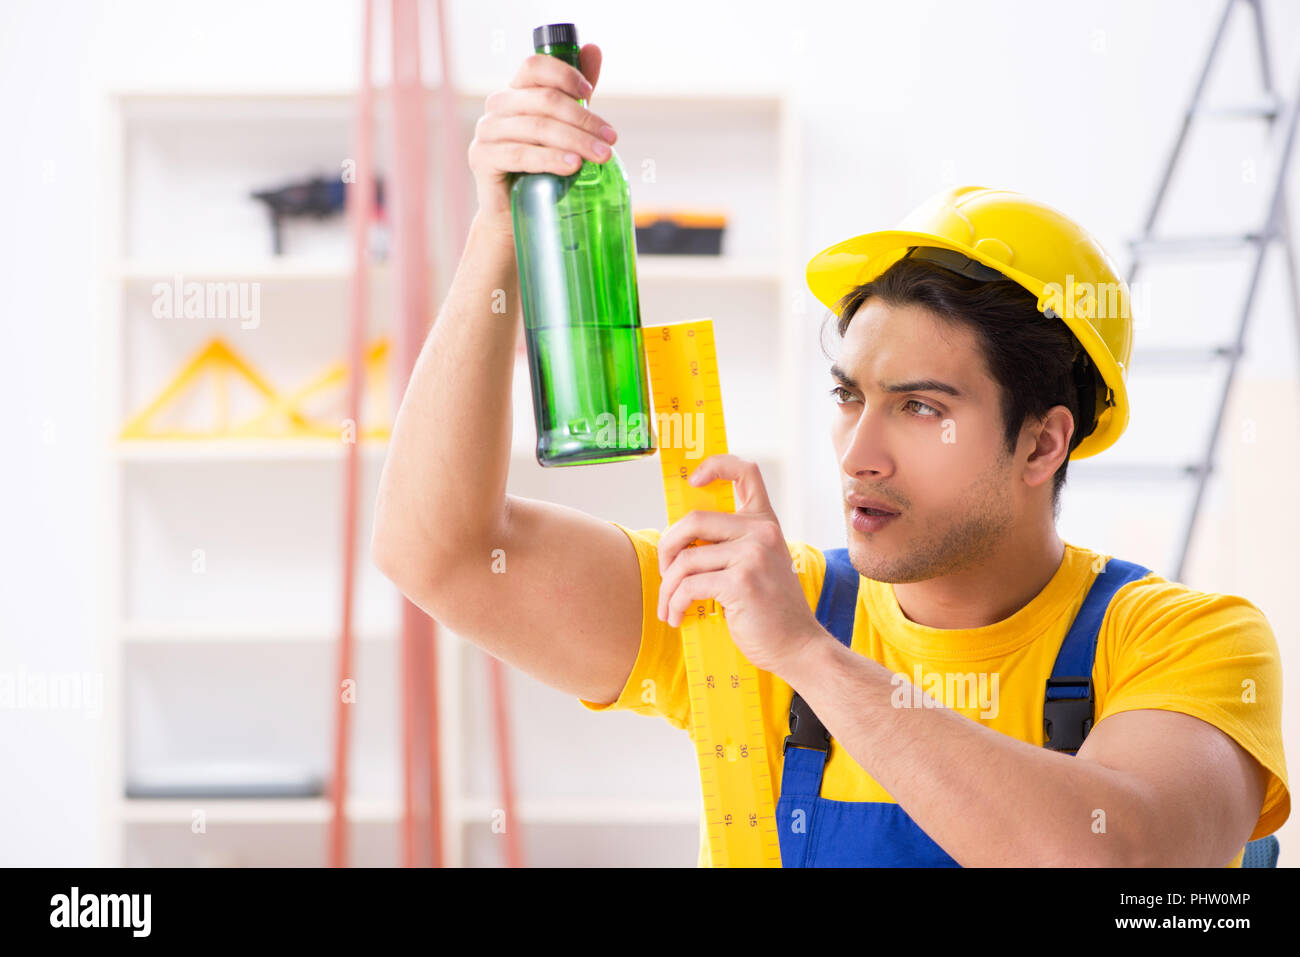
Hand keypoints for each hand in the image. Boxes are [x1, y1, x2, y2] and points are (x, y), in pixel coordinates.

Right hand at [468, 43, 618, 228]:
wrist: (513, 214)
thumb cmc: (540, 167)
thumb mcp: (562, 128)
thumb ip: (575, 94)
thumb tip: (594, 49)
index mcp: (516, 92)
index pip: (534, 66)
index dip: (564, 74)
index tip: (589, 93)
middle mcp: (498, 106)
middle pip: (543, 101)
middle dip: (583, 119)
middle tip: (610, 139)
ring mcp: (486, 132)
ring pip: (536, 128)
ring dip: (574, 140)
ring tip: (600, 156)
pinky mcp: (481, 159)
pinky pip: (519, 154)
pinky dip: (549, 159)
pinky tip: (572, 166)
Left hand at [656, 454, 826, 676]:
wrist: (798, 647)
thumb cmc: (770, 611)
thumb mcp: (758, 566)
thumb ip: (731, 547)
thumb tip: (680, 545)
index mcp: (766, 523)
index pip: (746, 472)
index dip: (716, 465)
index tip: (693, 480)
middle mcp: (761, 532)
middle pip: (694, 519)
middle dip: (667, 546)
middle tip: (665, 571)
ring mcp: (752, 555)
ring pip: (686, 559)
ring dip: (668, 586)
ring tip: (669, 606)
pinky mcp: (741, 582)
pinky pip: (689, 585)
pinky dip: (675, 603)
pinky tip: (678, 617)